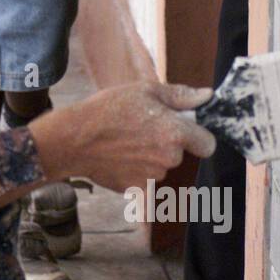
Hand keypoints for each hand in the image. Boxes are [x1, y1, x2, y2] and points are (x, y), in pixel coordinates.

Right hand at [29, 82, 216, 192]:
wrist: (73, 140)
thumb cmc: (107, 110)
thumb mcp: (144, 90)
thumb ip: (180, 96)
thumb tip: (207, 95)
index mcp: (175, 133)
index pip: (207, 144)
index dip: (197, 135)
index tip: (181, 129)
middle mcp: (169, 159)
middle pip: (179, 153)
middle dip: (166, 143)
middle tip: (140, 127)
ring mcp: (152, 177)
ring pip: (160, 166)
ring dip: (149, 156)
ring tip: (124, 140)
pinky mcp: (135, 188)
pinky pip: (142, 177)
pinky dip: (133, 168)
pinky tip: (116, 155)